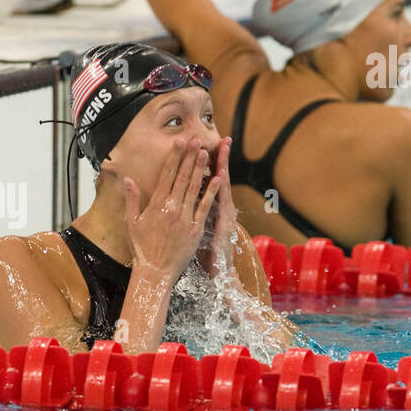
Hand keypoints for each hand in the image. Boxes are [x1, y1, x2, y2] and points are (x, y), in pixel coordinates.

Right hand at [123, 137, 219, 282]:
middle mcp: (171, 208)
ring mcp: (185, 218)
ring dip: (200, 169)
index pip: (166, 175)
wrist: (155, 271)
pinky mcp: (196, 229)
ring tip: (205, 152)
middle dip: (189, 157)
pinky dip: (212, 192)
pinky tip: (217, 179)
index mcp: (156, 205)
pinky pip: (205, 207)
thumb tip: (128, 179)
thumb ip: (132, 199)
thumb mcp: (131, 222)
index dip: (174, 157)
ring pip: (195, 188)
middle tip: (195, 139)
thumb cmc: (141, 249)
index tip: (178, 143)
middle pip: (182, 177)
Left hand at [200, 137, 239, 274]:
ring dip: (222, 168)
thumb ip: (195, 211)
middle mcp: (219, 207)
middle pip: (218, 178)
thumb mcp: (197, 228)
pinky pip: (220, 204)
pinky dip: (220, 191)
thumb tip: (187, 196)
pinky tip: (220, 176)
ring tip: (222, 149)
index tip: (204, 146)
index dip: (207, 163)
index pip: (206, 180)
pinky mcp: (222, 225)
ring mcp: (222, 215)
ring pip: (222, 187)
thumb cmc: (203, 250)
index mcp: (209, 207)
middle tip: (223, 139)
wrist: (216, 271)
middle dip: (220, 159)